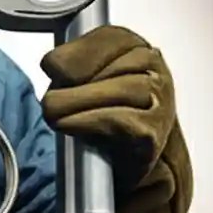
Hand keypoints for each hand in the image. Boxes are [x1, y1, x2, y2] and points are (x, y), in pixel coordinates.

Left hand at [39, 25, 192, 212]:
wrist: (127, 176)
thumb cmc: (104, 123)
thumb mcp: (86, 85)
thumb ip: (74, 66)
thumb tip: (52, 64)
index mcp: (139, 51)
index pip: (110, 37)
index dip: (76, 53)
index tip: (53, 68)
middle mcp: (155, 71)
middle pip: (107, 67)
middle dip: (72, 85)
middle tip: (53, 103)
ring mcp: (160, 102)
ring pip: (113, 91)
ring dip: (74, 105)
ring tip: (56, 117)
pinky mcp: (152, 133)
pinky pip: (116, 120)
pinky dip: (87, 123)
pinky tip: (70, 127)